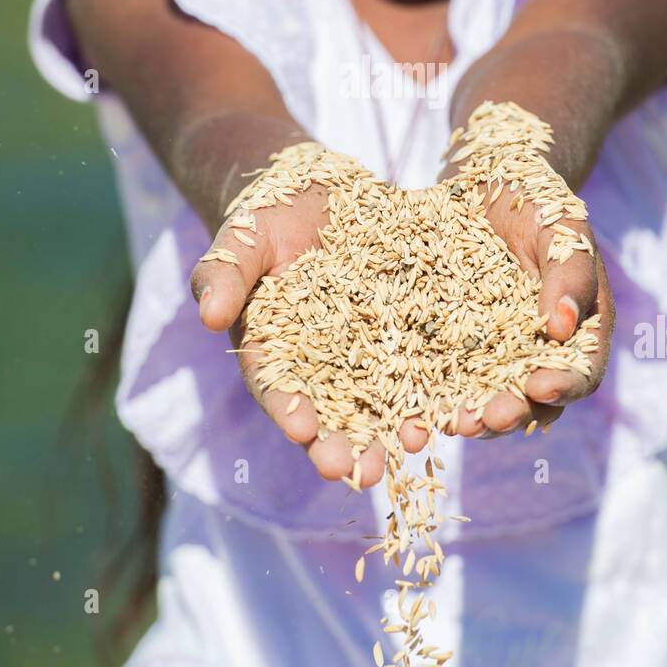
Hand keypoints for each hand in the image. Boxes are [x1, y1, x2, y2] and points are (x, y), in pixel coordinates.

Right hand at [190, 181, 426, 487]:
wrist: (318, 192)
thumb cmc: (266, 219)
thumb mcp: (240, 241)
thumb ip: (224, 276)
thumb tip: (209, 316)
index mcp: (274, 353)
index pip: (276, 388)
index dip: (287, 409)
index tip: (300, 429)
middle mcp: (323, 365)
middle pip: (332, 412)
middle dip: (345, 445)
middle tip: (358, 474)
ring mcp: (369, 350)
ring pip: (384, 398)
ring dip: (397, 427)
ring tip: (413, 448)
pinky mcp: (410, 329)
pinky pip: (427, 360)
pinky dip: (441, 384)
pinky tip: (457, 404)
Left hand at [437, 168, 614, 438]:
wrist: (492, 187)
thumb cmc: (539, 205)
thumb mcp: (563, 229)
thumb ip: (570, 274)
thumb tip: (565, 328)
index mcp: (579, 332)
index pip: (580, 371)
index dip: (563, 385)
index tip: (541, 387)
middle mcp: (539, 354)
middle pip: (532, 401)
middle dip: (510, 414)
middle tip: (487, 419)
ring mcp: (495, 355)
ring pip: (488, 399)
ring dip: (470, 417)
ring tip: (448, 423)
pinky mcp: (454, 347)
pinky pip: (444, 378)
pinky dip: (430, 398)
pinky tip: (411, 410)